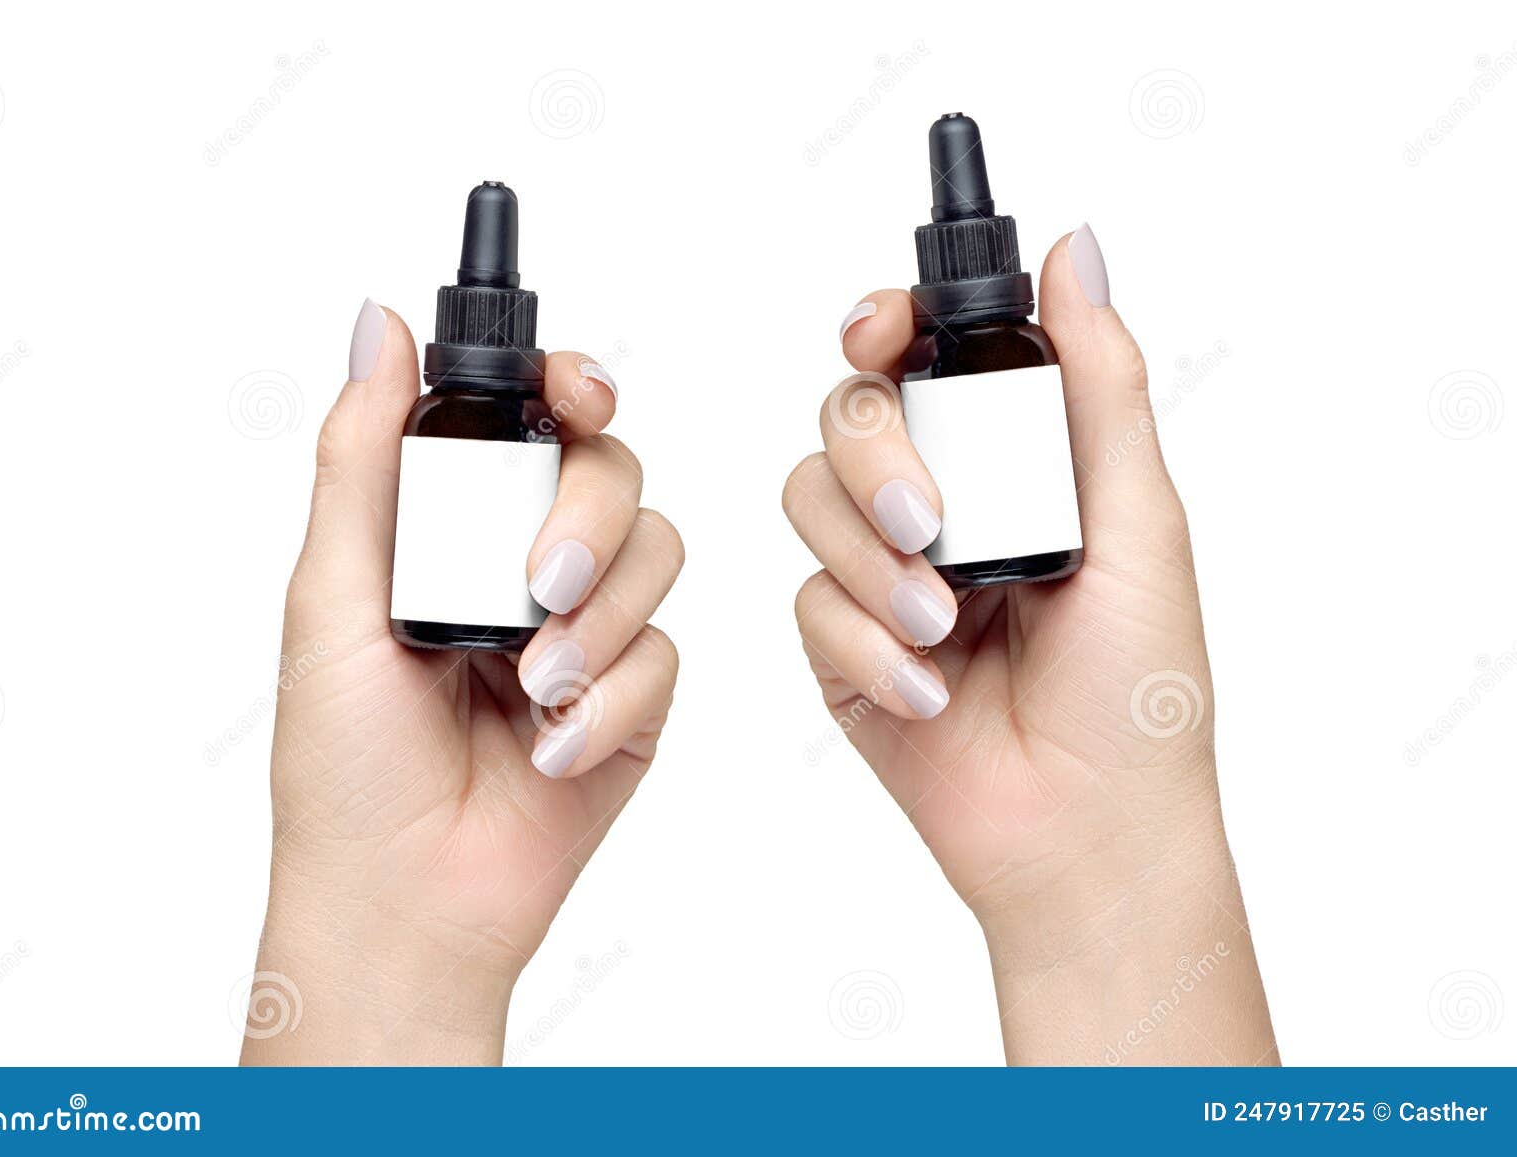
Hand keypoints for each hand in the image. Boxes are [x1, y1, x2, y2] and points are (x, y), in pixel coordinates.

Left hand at [243, 302, 681, 1064]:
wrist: (404, 902)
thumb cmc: (345, 767)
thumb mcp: (332, 596)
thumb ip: (363, 457)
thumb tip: (377, 325)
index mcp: (451, 529)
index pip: (533, 421)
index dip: (571, 388)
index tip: (580, 395)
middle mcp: (524, 566)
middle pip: (611, 474)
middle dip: (588, 519)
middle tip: (542, 586)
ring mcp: (586, 632)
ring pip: (655, 555)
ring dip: (601, 621)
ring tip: (536, 684)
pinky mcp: (632, 700)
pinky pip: (666, 656)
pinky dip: (610, 700)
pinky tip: (551, 747)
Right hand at [783, 226, 1275, 1064]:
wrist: (1086, 836)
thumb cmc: (1138, 692)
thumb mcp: (1137, 522)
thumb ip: (1097, 383)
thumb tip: (1078, 248)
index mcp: (1017, 462)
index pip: (928, 358)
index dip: (886, 325)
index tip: (875, 329)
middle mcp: (945, 504)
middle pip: (852, 414)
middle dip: (880, 459)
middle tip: (933, 524)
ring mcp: (885, 574)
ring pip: (810, 497)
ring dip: (871, 561)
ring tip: (941, 627)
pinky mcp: (841, 645)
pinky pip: (807, 600)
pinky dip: (863, 641)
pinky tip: (928, 691)